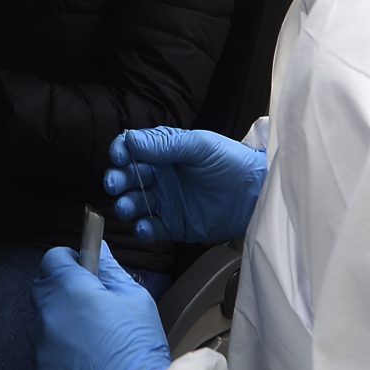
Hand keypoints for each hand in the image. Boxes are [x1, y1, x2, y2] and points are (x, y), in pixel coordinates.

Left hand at [32, 243, 170, 369]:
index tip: (84, 269)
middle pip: (43, 290)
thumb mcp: (135, 300)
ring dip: (59, 325)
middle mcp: (46, 316)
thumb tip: (99, 252)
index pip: (53, 259)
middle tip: (91, 305)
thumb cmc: (138, 349)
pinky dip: (60, 359)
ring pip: (42, 326)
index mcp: (69, 290)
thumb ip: (111, 271)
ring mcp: (39, 349)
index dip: (69, 260)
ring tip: (91, 342)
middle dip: (62, 290)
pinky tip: (86, 369)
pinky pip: (45, 359)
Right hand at [102, 127, 265, 243]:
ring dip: (126, 205)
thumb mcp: (199, 146)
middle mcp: (160, 176)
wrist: (255, 194)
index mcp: (165, 152)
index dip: (121, 152)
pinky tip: (146, 227)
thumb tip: (130, 140)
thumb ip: (165, 145)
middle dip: (117, 180)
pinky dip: (143, 229)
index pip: (132, 149)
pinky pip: (151, 228)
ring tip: (127, 208)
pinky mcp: (173, 225)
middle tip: (115, 184)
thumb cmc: (231, 162)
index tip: (118, 157)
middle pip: (128, 177)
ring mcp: (165, 201)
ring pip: (134, 203)